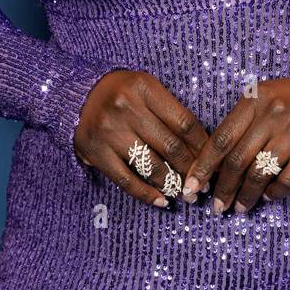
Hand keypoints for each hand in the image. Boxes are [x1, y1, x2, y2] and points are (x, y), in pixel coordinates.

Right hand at [74, 69, 210, 207]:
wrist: (78, 96)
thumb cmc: (121, 93)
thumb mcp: (146, 88)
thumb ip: (169, 110)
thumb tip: (201, 146)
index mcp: (144, 88)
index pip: (184, 123)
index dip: (202, 146)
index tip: (212, 162)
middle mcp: (127, 108)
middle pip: (170, 146)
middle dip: (191, 170)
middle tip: (202, 185)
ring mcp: (110, 132)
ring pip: (151, 166)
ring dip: (172, 184)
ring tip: (185, 194)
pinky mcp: (96, 152)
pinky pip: (126, 179)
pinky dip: (146, 194)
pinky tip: (161, 201)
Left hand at [181, 73, 289, 214]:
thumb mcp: (267, 96)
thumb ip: (244, 121)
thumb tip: (215, 162)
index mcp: (255, 98)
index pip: (220, 138)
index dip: (203, 166)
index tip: (191, 186)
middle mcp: (272, 114)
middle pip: (236, 160)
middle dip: (223, 188)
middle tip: (217, 206)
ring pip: (259, 173)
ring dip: (246, 196)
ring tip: (239, 208)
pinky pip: (286, 180)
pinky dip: (273, 194)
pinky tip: (267, 198)